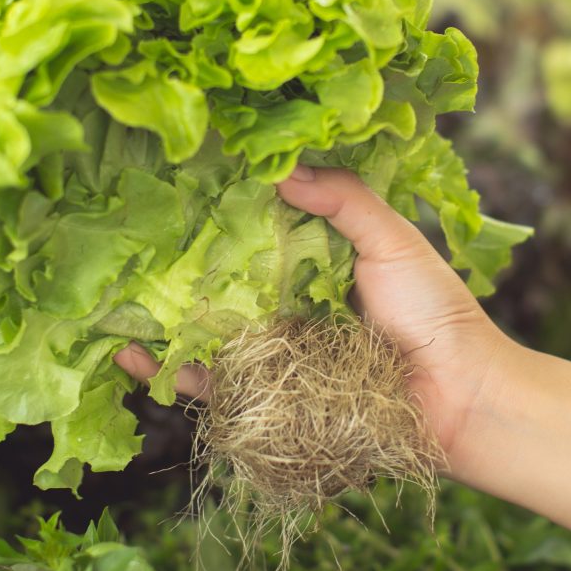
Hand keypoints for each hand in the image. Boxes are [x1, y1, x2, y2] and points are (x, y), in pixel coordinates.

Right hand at [114, 166, 514, 468]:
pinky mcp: (274, 404)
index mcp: (316, 267)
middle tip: (123, 249)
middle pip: (220, 286)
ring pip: (206, 336)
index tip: (172, 195)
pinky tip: (136, 360)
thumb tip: (282, 166)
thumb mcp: (392, 240)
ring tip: (108, 307)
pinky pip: (217, 389)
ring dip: (158, 324)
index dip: (215, 220)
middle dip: (172, 272)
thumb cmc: (436, 314)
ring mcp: (278, 357)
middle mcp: (289, 309)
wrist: (463, 398)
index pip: (254, 237)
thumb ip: (344, 201)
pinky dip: (176, 376)